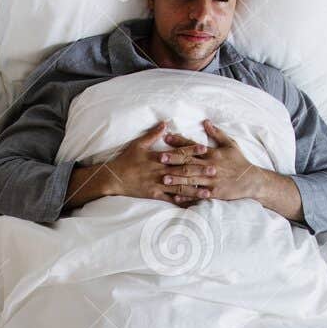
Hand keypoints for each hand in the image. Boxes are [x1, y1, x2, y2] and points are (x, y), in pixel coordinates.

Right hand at [67, 122, 207, 208]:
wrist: (113, 178)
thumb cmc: (125, 160)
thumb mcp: (138, 144)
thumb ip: (152, 134)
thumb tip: (165, 124)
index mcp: (157, 158)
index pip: (177, 153)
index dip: (191, 150)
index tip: (204, 148)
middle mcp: (159, 171)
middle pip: (183, 170)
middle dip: (199, 171)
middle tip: (214, 170)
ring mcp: (157, 184)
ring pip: (179, 187)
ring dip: (194, 190)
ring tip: (208, 192)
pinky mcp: (154, 195)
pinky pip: (169, 199)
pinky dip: (180, 201)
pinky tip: (191, 203)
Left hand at [162, 120, 303, 220]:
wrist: (251, 180)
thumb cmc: (239, 161)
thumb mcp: (230, 144)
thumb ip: (217, 133)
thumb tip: (206, 121)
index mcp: (213, 153)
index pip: (193, 146)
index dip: (179, 141)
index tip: (166, 137)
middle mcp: (211, 166)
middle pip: (189, 162)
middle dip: (174, 160)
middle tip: (160, 158)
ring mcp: (212, 181)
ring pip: (192, 179)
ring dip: (177, 179)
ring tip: (164, 178)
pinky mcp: (214, 193)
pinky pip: (198, 195)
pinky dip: (187, 196)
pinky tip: (176, 197)